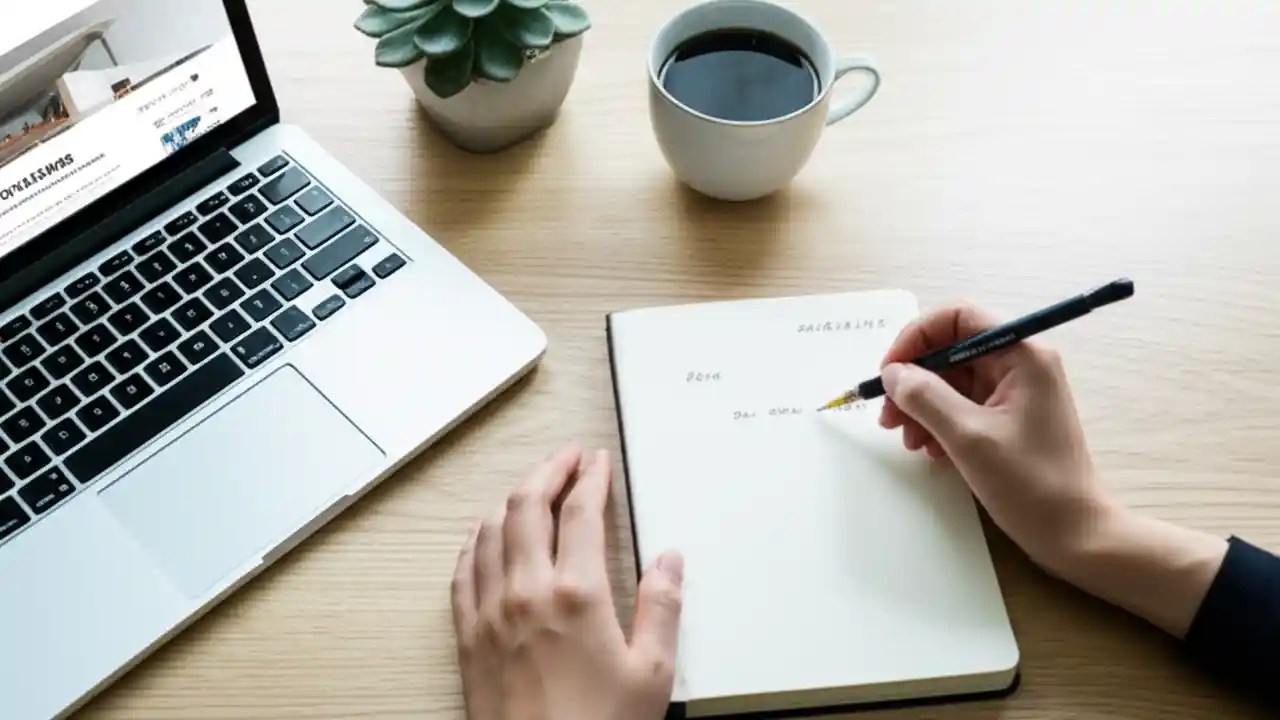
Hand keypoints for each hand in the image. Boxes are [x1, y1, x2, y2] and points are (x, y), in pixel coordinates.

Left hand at [451, 443, 683, 719]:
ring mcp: (490, 613)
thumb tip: (670, 562)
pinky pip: (462, 571)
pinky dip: (474, 541)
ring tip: (530, 488)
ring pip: (490, 530)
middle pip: (527, 505)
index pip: (581, 511)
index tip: (598, 462)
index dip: (591, 477)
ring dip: (510, 499)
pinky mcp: (468, 637)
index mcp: (577, 594)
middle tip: (565, 457)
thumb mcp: (653, 673)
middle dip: (547, 471)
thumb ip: (663, 608)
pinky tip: (483, 536)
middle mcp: (526, 593)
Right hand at [878, 304, 1224, 636]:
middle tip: (888, 417)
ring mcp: (1016, 392)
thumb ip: (926, 397)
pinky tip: (931, 451)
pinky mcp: (1009, 419)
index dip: (916, 338)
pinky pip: (963, 406)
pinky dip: (939, 423)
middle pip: (951, 351)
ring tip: (909, 441)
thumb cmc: (1031, 484)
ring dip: (922, 407)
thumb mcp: (968, 437)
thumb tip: (894, 374)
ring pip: (952, 381)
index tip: (890, 372)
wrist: (1074, 533)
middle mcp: (1021, 364)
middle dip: (914, 381)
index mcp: (1022, 355)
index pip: (959, 318)